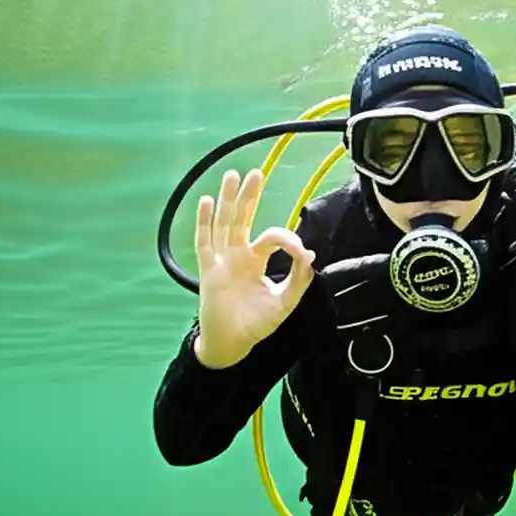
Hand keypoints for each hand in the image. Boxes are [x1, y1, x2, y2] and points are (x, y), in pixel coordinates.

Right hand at [193, 168, 315, 367]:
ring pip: (224, 224)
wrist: (234, 343)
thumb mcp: (285, 301)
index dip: (288, 239)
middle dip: (249, 196)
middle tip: (256, 172)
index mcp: (256, 260)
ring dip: (228, 200)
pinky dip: (204, 222)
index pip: (271, 237)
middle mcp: (237, 255)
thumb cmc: (257, 323)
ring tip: (232, 175)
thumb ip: (299, 279)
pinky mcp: (209, 270)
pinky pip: (204, 242)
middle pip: (243, 218)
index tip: (303, 253)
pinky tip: (205, 201)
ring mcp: (221, 260)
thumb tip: (311, 255)